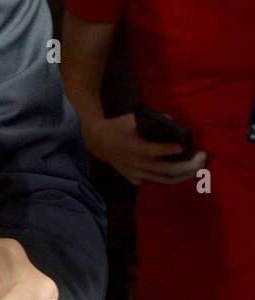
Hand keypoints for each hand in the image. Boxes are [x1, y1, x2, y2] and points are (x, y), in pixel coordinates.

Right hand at [86, 112, 204, 186]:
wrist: (97, 141)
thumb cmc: (116, 127)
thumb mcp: (132, 118)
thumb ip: (153, 119)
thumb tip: (174, 120)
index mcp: (137, 148)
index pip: (159, 151)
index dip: (174, 149)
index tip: (186, 146)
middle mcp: (138, 164)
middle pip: (170, 170)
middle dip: (190, 166)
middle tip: (203, 157)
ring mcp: (137, 174)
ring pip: (166, 180)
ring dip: (185, 175)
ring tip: (198, 167)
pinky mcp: (134, 179)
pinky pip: (155, 180)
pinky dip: (169, 178)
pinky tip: (179, 172)